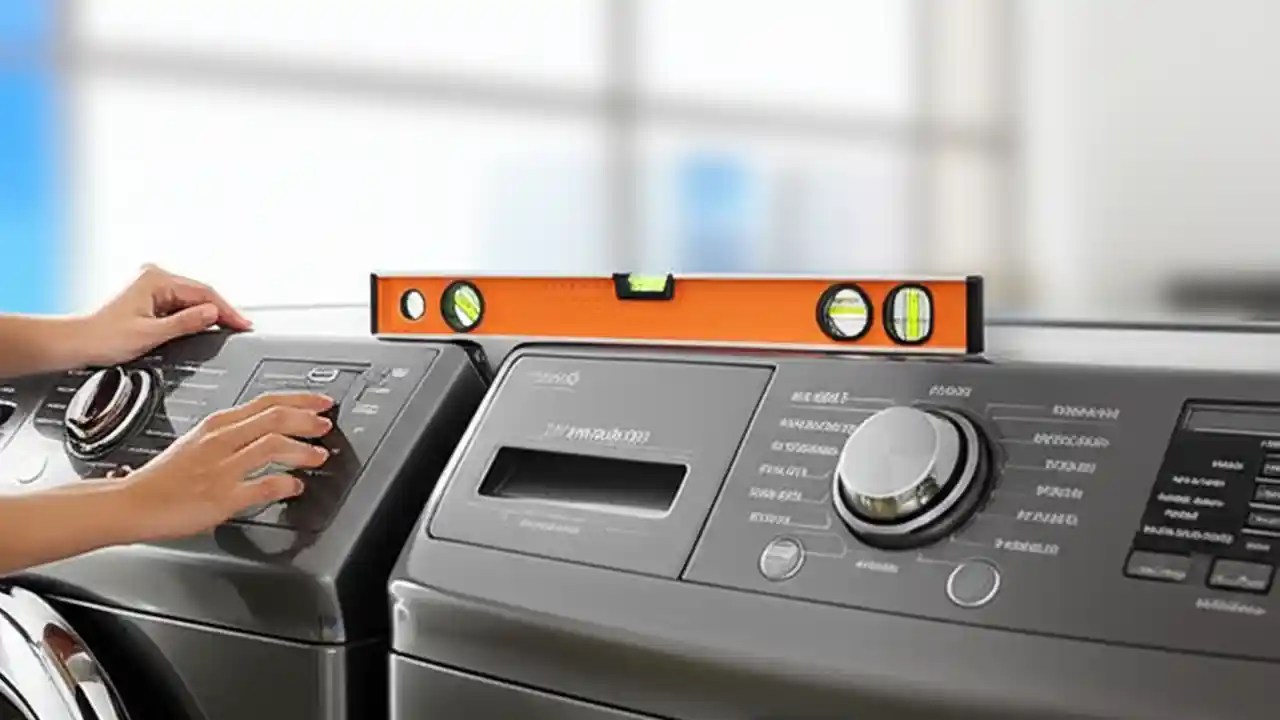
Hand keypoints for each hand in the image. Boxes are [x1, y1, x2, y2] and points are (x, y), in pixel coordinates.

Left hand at [80, 264, 252, 366]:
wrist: (77, 342)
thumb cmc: (103, 337)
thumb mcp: (151, 333)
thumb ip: (186, 323)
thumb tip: (213, 314)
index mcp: (155, 279)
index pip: (203, 292)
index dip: (226, 310)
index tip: (242, 323)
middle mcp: (153, 276)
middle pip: (199, 293)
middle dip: (220, 311)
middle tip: (240, 327)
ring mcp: (150, 285)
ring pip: (190, 299)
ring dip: (207, 313)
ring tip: (227, 327)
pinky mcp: (148, 296)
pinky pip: (180, 303)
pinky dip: (193, 315)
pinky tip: (203, 324)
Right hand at [119, 392, 333, 540]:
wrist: (134, 502)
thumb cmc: (164, 477)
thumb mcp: (199, 442)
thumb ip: (233, 435)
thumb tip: (268, 432)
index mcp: (217, 424)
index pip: (267, 401)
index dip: (301, 400)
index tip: (321, 402)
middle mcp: (221, 440)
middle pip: (276, 418)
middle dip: (308, 420)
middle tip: (326, 425)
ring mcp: (222, 468)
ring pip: (274, 445)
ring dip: (303, 450)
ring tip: (318, 455)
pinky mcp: (223, 496)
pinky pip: (264, 485)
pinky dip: (286, 484)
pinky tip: (295, 486)